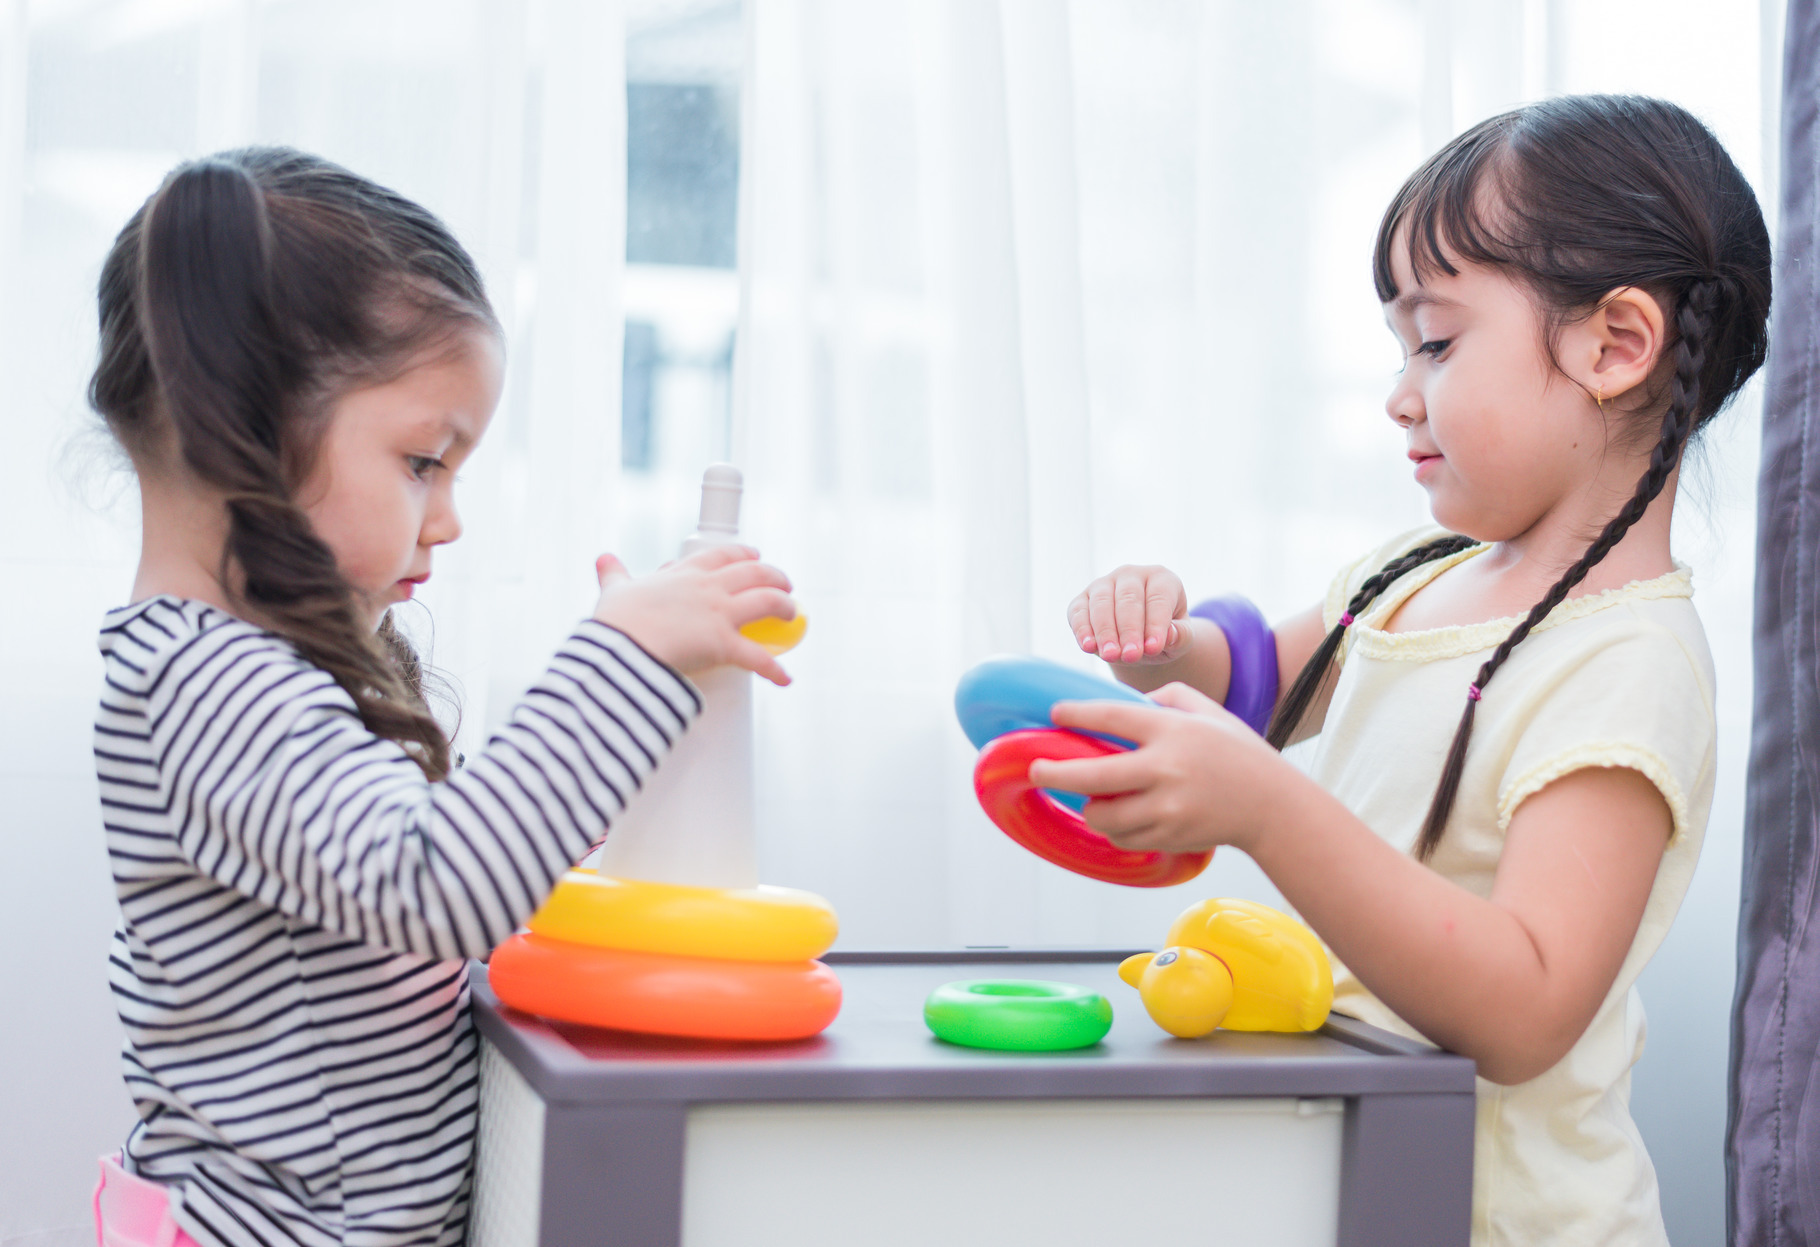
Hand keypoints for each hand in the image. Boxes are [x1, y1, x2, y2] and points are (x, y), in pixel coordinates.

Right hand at [591, 545, 796, 685]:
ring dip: (785, 608)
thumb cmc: (616, 622)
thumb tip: (604, 559)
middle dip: (775, 576)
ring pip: (767, 602)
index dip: (743, 554)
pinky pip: (758, 658)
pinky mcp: (724, 645)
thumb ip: (614, 575)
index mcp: (686, 574)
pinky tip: (785, 678)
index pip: (723, 555)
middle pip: (755, 573)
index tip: (754, 556)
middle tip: (784, 584)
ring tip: (792, 614)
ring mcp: (719, 615)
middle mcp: (708, 588)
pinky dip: (775, 670)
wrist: (620, 650)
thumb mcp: (615, 591)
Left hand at [1027, 683, 1297, 853]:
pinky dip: (1114, 827)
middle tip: (1037, 768)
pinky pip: (1122, 837)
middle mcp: (1166, 769)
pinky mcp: (1169, 836)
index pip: (1112, 717)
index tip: (1055, 713)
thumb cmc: (1238, 754)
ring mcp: (1166, 808)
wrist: (1272, 806)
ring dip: (1089, 806)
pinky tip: (1120, 815)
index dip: (1077, 714)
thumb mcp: (1209, 711)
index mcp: (1172, 731)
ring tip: (1090, 796)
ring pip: (1102, 814)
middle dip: (1054, 772)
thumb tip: (1127, 700)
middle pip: (1092, 776)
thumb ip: (1167, 697)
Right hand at [1068, 565, 1190, 664]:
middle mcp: (1131, 575)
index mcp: (1161, 579)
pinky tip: (1088, 647)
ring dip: (1105, 631)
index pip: (1158, 598)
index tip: (1153, 648)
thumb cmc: (1164, 636)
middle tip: (1131, 656)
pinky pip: (1079, 612)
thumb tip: (1168, 635)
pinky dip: (1082, 629)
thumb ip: (1180, 636)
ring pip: (1102, 603)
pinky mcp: (1082, 599)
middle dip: (1129, 630)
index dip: (1155, 624)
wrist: (1138, 641)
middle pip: (1128, 599)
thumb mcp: (1180, 639)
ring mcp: (1104, 584)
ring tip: (1111, 656)